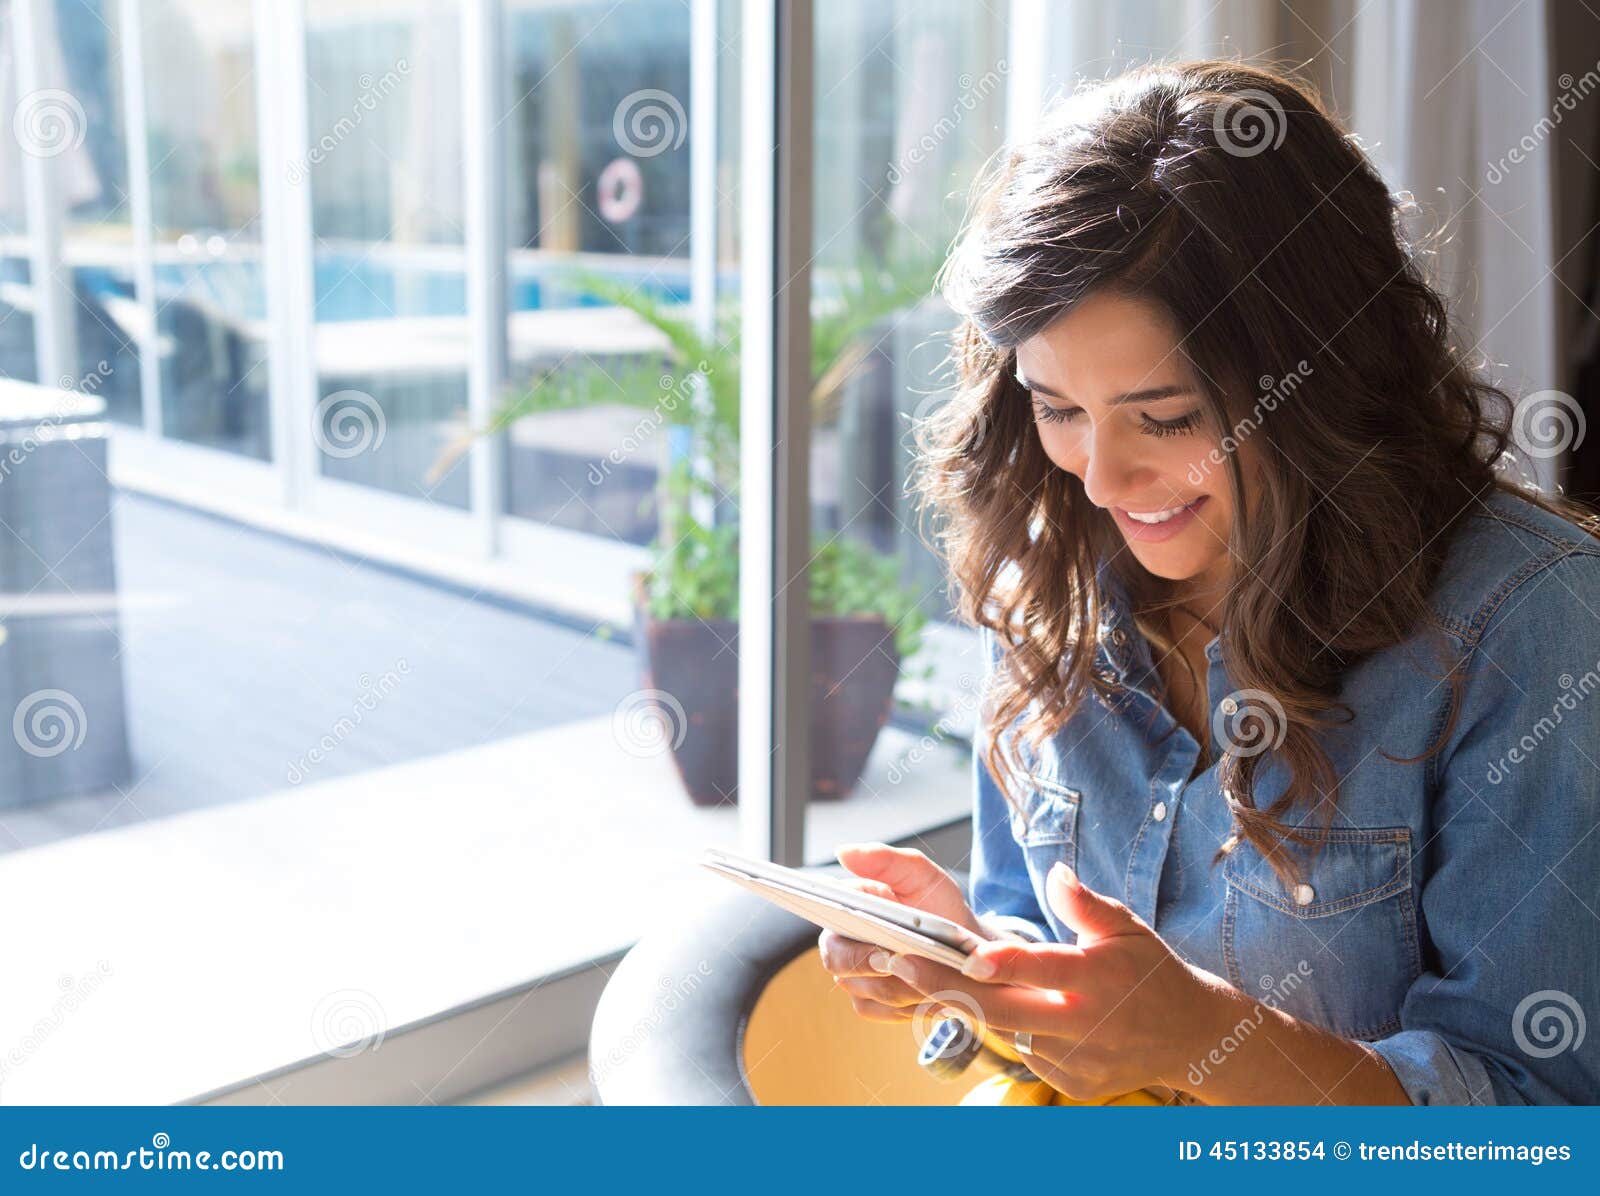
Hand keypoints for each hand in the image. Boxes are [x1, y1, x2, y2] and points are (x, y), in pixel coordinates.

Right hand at [815, 842, 980, 1023]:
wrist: (969, 950)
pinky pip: (879, 1010)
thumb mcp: (923, 876)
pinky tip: (930, 995)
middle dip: (875, 965)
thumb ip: (886, 861)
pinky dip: (906, 1005)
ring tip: (935, 977)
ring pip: (865, 990)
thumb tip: (843, 852)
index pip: (828, 916)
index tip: (877, 945)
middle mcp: (844, 940)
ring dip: (902, 986)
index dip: (842, 931)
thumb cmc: (941, 908)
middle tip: (908, 963)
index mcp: (850, 904)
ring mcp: (855, 974)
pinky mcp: (871, 1003)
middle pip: (838, 962)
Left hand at [867, 861, 1232, 1101]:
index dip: (1001, 962)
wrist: (1189, 1038)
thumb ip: (1086, 903)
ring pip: (1003, 1031)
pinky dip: (1001, 1028)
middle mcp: (1081, 1023)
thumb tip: (1055, 874)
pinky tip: (982, 1004)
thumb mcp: (1127, 927)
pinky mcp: (1068, 1081)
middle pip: (1001, 1009)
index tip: (962, 951)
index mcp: (1096, 978)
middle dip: (945, 987)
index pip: (1040, 969)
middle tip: (899, 964)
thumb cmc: (1150, 971)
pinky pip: (1021, 1051)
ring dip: (962, 1006)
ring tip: (919, 976)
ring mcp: (1073, 1058)